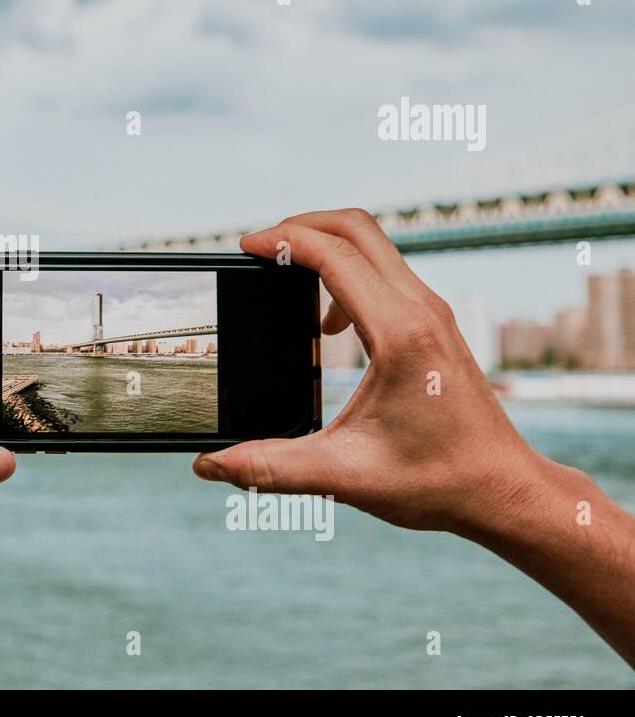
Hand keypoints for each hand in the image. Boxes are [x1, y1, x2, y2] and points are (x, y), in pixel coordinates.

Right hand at [192, 208, 634, 665]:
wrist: (505, 491)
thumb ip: (270, 467)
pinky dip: (347, 271)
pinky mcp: (436, 323)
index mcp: (399, 334)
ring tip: (285, 274)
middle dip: (302, 225)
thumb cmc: (437, 482)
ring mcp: (433, 312)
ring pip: (374, 244)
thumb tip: (210, 464)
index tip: (246, 248)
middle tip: (260, 249)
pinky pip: (386, 270)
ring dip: (326, 245)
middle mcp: (421, 310)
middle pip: (356, 228)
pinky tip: (328, 323)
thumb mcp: (344, 476)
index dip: (284, 241)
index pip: (334, 255)